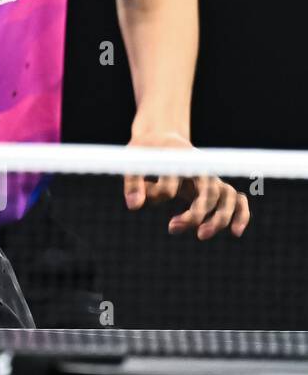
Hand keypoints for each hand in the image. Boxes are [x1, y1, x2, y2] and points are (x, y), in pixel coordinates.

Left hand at [124, 132, 250, 239]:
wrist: (159, 139)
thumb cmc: (144, 152)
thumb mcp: (132, 162)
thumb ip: (133, 183)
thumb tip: (134, 206)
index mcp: (178, 157)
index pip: (175, 177)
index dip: (160, 191)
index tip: (144, 199)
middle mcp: (200, 167)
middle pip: (209, 192)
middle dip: (194, 214)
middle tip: (171, 227)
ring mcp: (210, 177)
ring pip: (228, 197)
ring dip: (218, 218)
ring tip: (200, 235)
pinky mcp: (216, 186)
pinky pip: (238, 199)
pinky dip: (241, 214)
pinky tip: (235, 232)